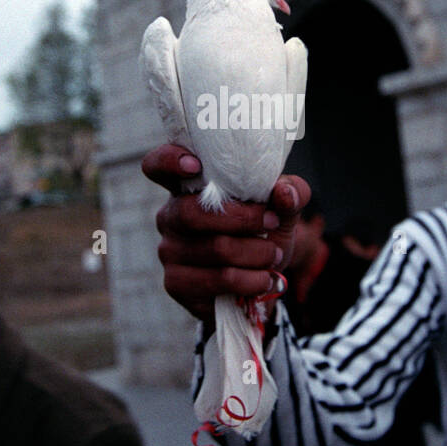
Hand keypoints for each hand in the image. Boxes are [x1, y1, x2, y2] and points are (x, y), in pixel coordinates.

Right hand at [141, 144, 310, 323]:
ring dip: (257, 253)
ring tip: (274, 255)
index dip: (168, 161)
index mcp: (187, 187)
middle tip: (272, 222)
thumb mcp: (282, 208)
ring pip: (216, 248)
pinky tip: (264, 279)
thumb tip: (283, 191)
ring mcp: (169, 251)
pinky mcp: (177, 284)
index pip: (157, 165)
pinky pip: (219, 280)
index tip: (194, 165)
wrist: (263, 278)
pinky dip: (251, 280)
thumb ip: (289, 192)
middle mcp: (170, 217)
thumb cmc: (263, 232)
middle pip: (192, 213)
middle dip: (242, 219)